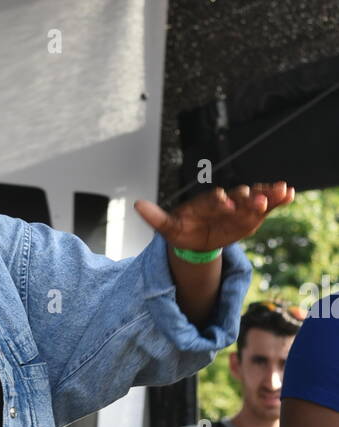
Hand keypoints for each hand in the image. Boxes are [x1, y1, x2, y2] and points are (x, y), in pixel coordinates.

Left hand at [133, 181, 294, 253]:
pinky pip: (265, 206)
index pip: (211, 200)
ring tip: (283, 191)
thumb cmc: (182, 229)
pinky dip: (277, 200)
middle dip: (248, 197)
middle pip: (237, 197)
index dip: (217, 200)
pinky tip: (290, 194)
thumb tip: (136, 205)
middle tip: (259, 197)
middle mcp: (224, 201)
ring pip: (254, 198)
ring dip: (268, 195)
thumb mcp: (167, 227)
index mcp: (204, 203)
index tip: (223, 200)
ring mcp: (239, 206)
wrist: (197, 235)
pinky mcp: (251, 214)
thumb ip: (155, 217)